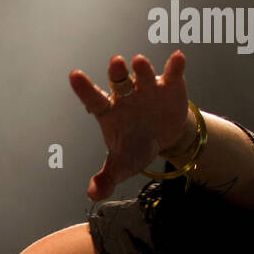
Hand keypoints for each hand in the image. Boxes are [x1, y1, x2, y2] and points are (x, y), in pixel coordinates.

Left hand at [69, 51, 191, 200]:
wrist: (164, 137)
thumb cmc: (134, 148)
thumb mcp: (121, 167)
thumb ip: (106, 179)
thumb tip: (94, 194)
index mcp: (110, 112)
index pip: (94, 99)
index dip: (84, 89)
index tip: (74, 75)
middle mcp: (127, 95)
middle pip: (119, 81)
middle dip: (117, 72)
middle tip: (115, 63)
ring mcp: (148, 87)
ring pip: (143, 74)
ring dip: (142, 69)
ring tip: (139, 63)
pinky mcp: (170, 85)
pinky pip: (172, 73)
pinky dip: (175, 66)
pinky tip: (178, 58)